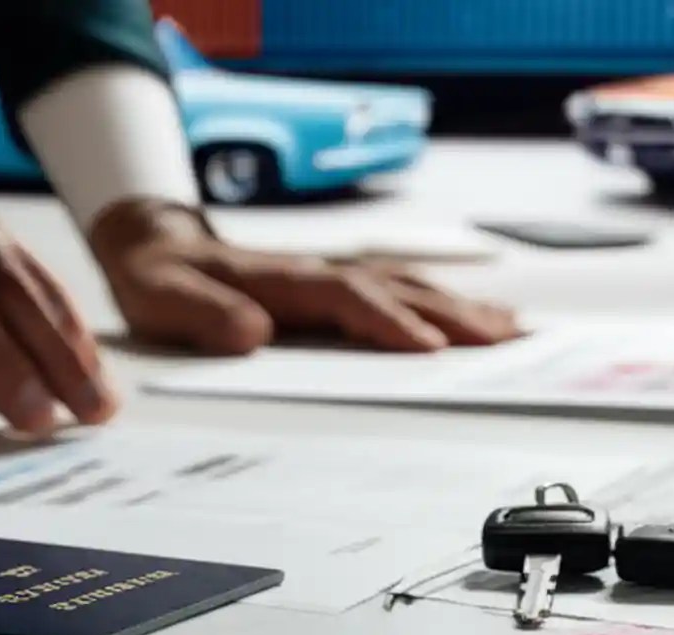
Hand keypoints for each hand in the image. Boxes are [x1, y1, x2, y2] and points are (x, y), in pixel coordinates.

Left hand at [88, 199, 521, 354]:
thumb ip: (201, 315)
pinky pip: (404, 290)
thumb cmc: (163, 280)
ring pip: (411, 287)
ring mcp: (336, 275)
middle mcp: (320, 272)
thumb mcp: (162, 299)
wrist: (159, 246)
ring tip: (514, 333)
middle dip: (453, 316)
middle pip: (397, 289)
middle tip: (506, 343)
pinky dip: (446, 304)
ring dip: (462, 309)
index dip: (388, 321)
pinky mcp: (343, 284)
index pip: (347, 298)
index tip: (428, 348)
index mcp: (283, 279)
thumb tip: (249, 332)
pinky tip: (479, 318)